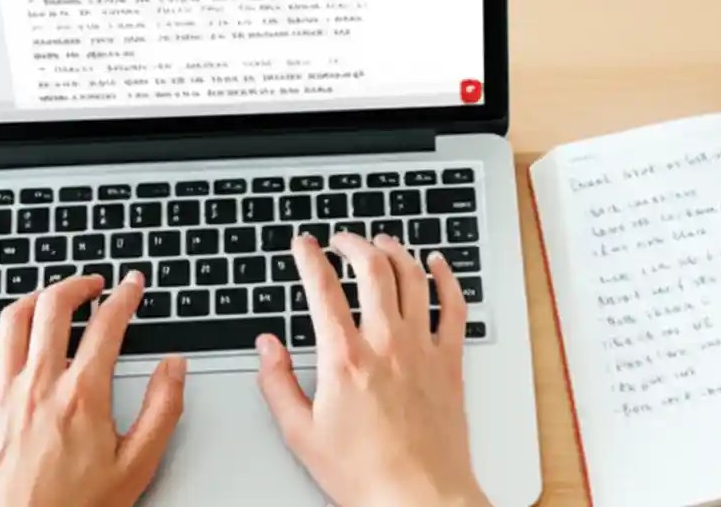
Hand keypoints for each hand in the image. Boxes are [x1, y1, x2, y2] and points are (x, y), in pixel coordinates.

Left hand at [0, 271, 186, 506]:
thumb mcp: (137, 465)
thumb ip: (162, 409)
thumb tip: (174, 366)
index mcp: (82, 396)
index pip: (107, 324)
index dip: (125, 296)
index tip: (133, 285)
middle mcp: (38, 385)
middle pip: (54, 306)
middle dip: (79, 284)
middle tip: (95, 282)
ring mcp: (2, 393)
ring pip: (14, 319)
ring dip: (39, 297)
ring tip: (55, 297)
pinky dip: (13, 332)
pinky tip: (25, 340)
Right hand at [257, 233, 489, 506]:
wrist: (417, 497)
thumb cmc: (363, 473)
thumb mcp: (301, 433)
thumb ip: (278, 383)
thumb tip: (267, 347)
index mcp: (344, 359)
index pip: (323, 289)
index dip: (309, 257)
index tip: (303, 244)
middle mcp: (386, 344)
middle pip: (372, 269)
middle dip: (353, 244)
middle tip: (341, 239)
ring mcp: (422, 349)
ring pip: (413, 278)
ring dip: (395, 251)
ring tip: (382, 242)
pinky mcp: (450, 362)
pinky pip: (454, 306)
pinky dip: (447, 278)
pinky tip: (438, 265)